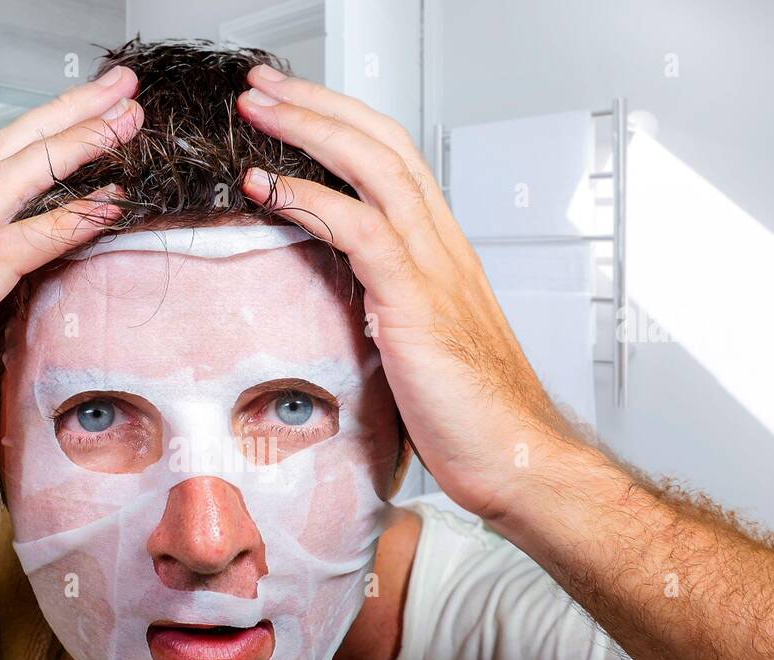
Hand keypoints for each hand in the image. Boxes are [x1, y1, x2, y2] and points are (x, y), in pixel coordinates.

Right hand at [0, 67, 143, 534]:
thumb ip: (14, 315)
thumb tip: (64, 301)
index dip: (49, 136)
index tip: (102, 115)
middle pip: (2, 159)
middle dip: (67, 116)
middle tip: (122, 92)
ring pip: (3, 187)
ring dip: (70, 148)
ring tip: (123, 124)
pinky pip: (7, 253)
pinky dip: (57, 224)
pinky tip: (100, 207)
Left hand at [237, 67, 581, 523]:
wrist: (516, 457)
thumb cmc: (471, 415)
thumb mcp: (420, 346)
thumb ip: (387, 308)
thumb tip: (347, 303)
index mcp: (442, 252)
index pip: (394, 161)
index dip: (342, 125)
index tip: (292, 109)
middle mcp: (442, 245)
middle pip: (382, 143)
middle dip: (318, 104)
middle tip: (261, 87)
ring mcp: (433, 267)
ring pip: (373, 167)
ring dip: (307, 130)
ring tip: (256, 112)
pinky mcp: (417, 300)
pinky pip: (360, 227)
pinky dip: (310, 199)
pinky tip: (268, 188)